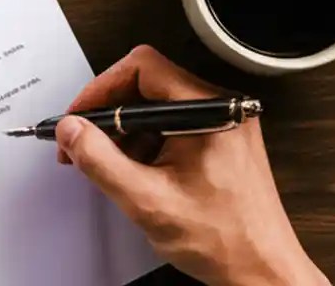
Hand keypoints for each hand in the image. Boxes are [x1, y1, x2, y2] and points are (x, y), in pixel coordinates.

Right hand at [57, 46, 327, 285]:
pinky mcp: (221, 141)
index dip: (102, 88)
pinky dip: (147, 144)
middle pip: (149, 85)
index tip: (80, 115)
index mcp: (209, 111)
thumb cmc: (225, 240)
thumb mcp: (148, 201)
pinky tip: (135, 172)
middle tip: (82, 142)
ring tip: (108, 165)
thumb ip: (101, 161)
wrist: (263, 271)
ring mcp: (223, 124)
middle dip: (110, 115)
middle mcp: (221, 108)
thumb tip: (71, 130)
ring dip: (126, 133)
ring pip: (159, 108)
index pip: (143, 68)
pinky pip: (174, 127)